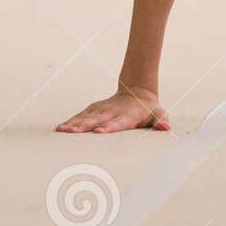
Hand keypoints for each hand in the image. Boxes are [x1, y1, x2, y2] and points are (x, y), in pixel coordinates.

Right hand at [55, 88, 169, 133]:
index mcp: (127, 114)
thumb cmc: (149, 110)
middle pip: (98, 118)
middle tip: (73, 133)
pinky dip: (71, 122)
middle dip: (85, 126)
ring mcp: (101, 109)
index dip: (109, 126)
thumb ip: (161, 120)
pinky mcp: (94, 110)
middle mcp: (112, 110)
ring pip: (86, 116)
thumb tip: (166, 127)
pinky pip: (81, 116)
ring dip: (74, 123)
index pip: (118, 121)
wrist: (138, 92)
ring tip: (61, 131)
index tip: (100, 132)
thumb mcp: (159, 114)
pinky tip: (60, 129)